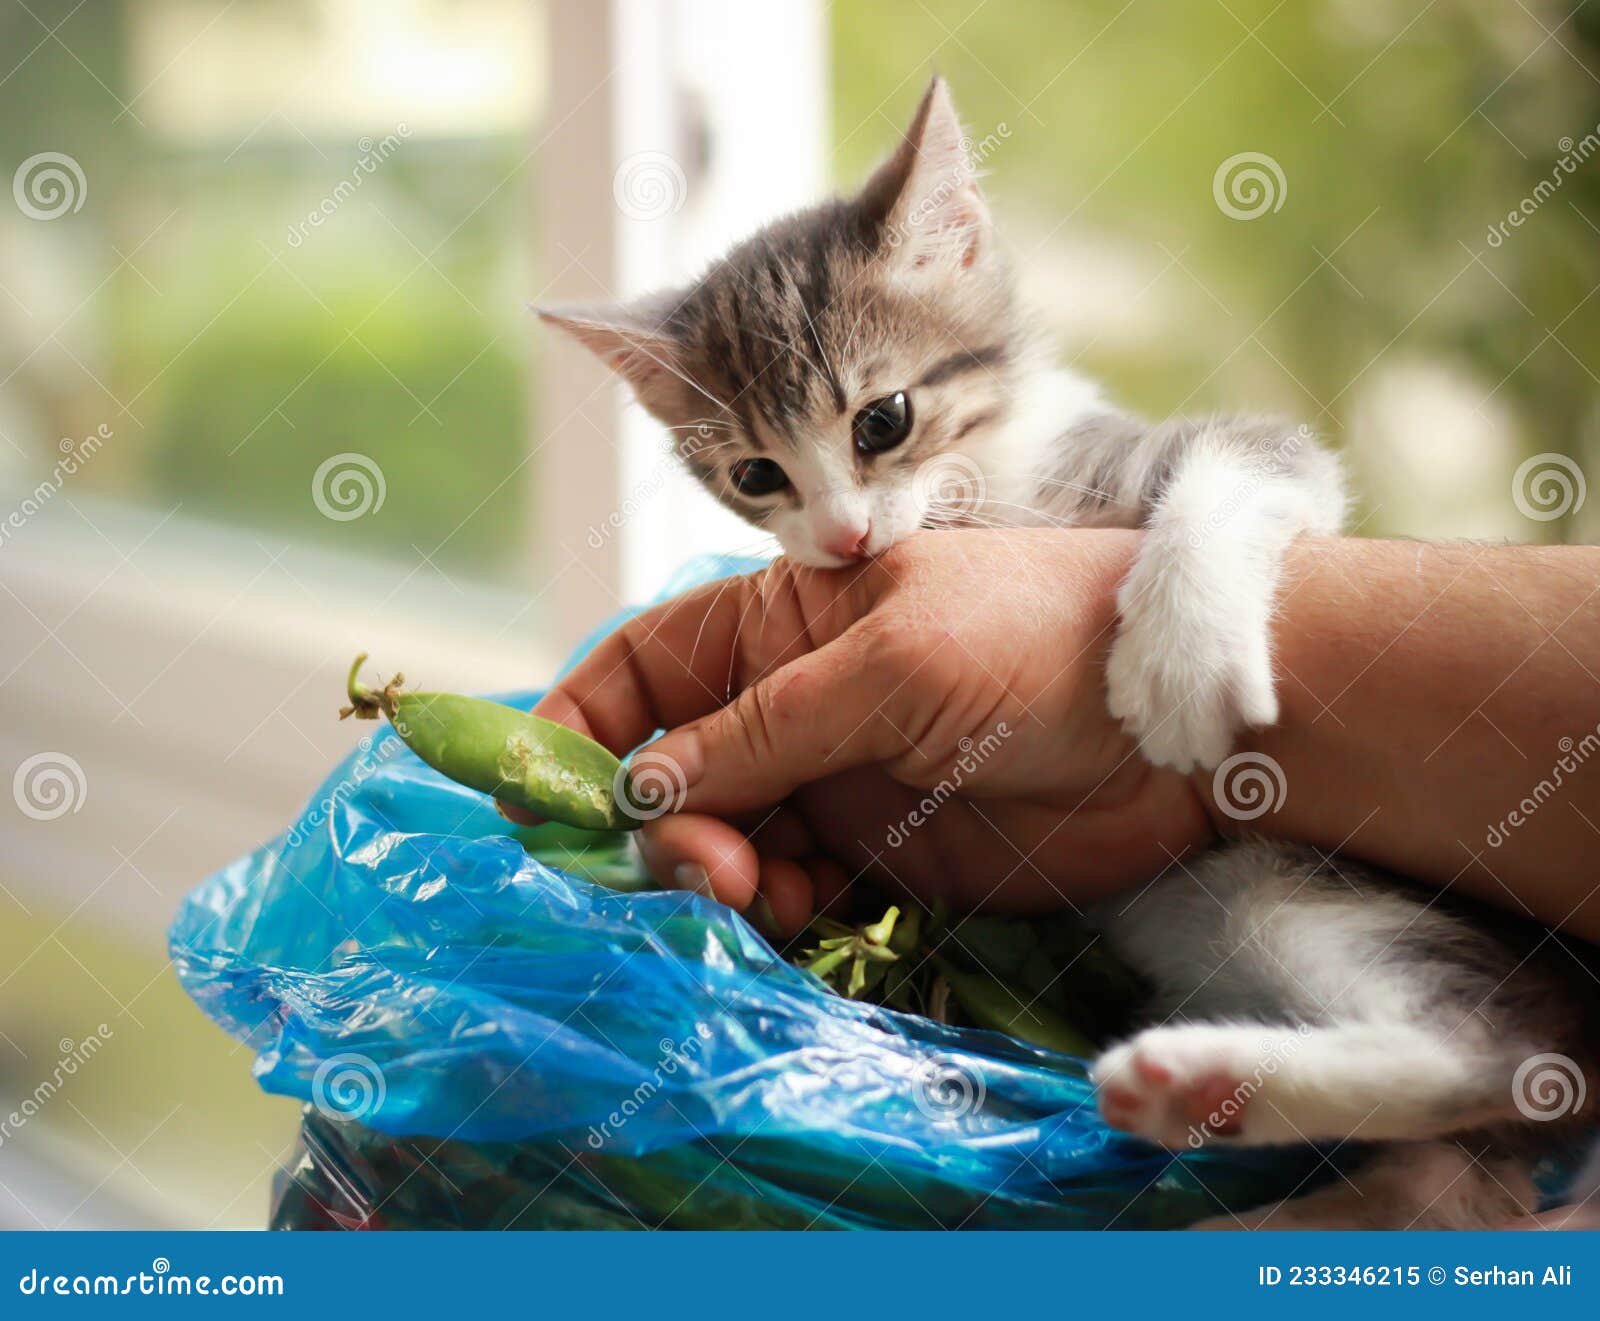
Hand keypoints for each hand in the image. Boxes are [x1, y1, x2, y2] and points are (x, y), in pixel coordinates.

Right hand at [515, 528, 1213, 933]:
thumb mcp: (889, 665)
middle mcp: (789, 703)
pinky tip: (791, 915)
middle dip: (658, 823)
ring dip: (711, 875)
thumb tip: (639, 789)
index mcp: (778, 624)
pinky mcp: (877, 853)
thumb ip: (763, 730)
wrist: (1178, 723)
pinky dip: (767, 911)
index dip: (578, 724)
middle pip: (669, 771)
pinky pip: (785, 890)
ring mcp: (831, 781)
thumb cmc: (1036, 642)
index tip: (531, 793)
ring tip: (753, 894)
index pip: (639, 669)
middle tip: (702, 869)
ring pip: (719, 841)